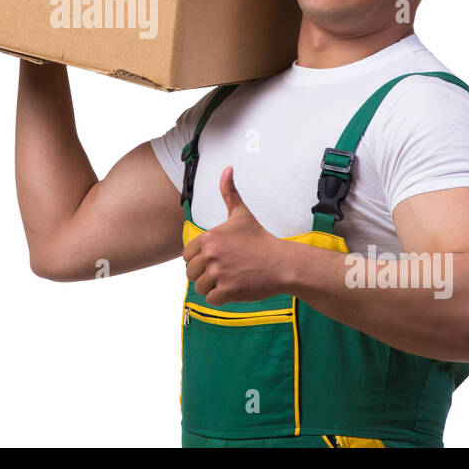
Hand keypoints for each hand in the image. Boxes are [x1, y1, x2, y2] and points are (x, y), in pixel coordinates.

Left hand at [182, 166, 285, 305]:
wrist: (281, 263)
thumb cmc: (259, 239)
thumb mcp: (241, 214)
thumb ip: (229, 192)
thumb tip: (227, 168)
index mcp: (208, 238)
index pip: (186, 256)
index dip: (199, 259)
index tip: (216, 258)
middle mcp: (210, 255)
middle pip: (190, 273)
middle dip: (204, 275)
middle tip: (224, 270)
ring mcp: (218, 274)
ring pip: (199, 288)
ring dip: (212, 287)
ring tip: (229, 279)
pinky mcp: (227, 291)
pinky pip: (211, 300)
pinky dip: (220, 298)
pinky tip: (234, 288)